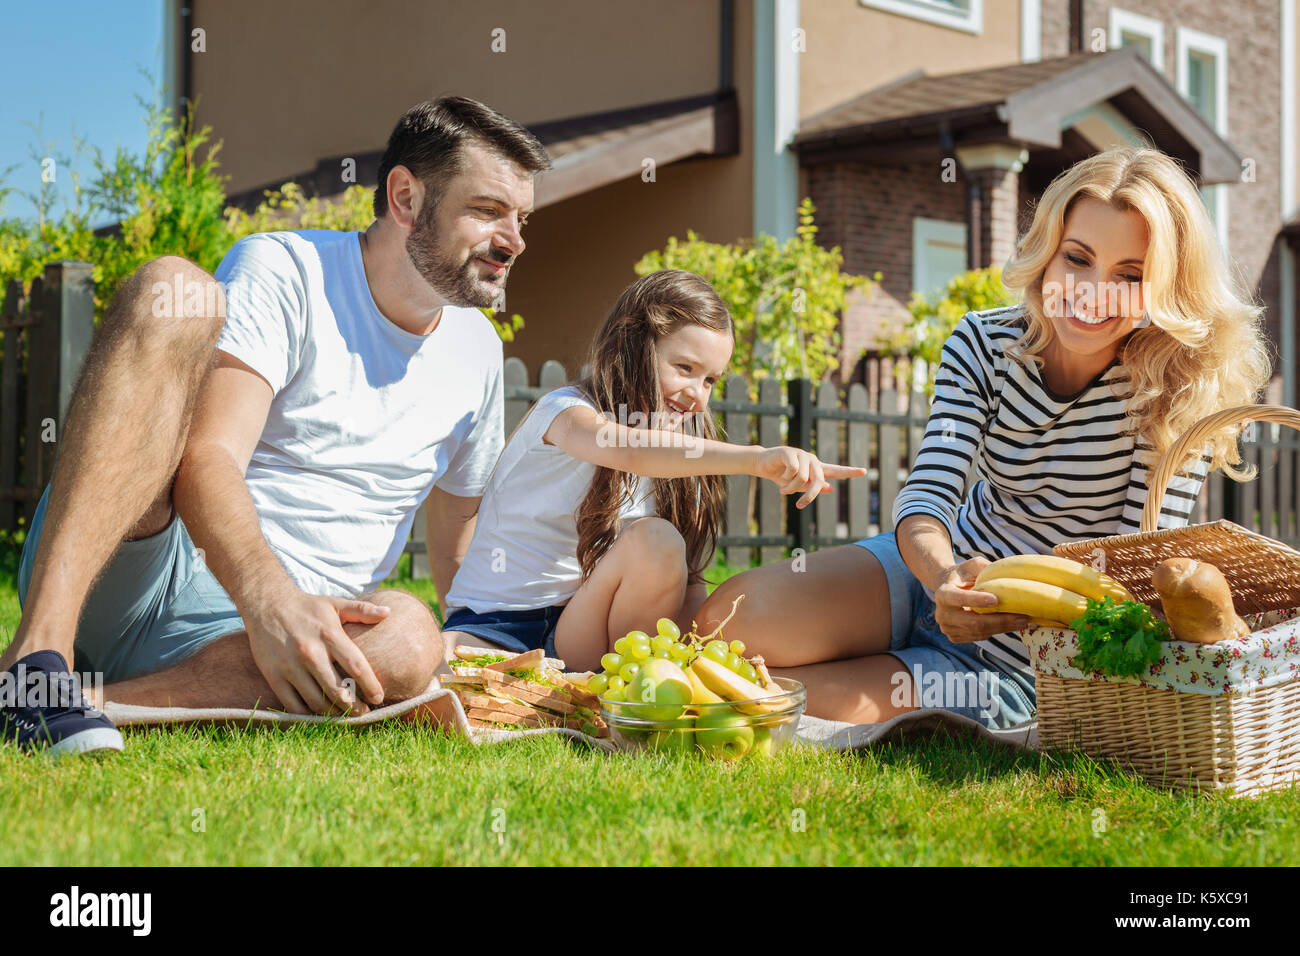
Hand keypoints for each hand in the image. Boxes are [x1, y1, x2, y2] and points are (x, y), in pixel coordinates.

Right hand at [244, 584, 388, 714]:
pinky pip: (293, 704)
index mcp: (329, 635)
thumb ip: (362, 610)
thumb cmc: (307, 607)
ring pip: (316, 702)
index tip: (378, 697)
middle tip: (364, 712)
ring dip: (333, 714)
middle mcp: (310, 652)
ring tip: (344, 715)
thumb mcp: (335, 603)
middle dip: (354, 706)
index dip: (370, 686)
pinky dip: (308, 714)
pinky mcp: (273, 676)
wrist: (266, 604)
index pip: (356, 666)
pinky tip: (319, 713)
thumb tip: (389, 612)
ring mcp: (290, 666)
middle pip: (337, 691)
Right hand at [753, 446, 867, 508]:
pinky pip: (793, 470)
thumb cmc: (780, 475)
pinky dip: (785, 478)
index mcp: (815, 468)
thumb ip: (813, 487)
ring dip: (791, 488)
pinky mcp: (790, 452)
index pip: (835, 470)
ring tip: (783, 489)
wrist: (762, 465)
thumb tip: (830, 488)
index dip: (849, 472)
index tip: (864, 471)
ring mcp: (801, 454)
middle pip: (818, 480)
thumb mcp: (798, 485)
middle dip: (809, 495)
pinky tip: (779, 475)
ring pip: (803, 477)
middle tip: (799, 506)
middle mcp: (811, 460)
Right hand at [932, 556, 1031, 643]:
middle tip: (1023, 617)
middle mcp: (942, 614)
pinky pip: (980, 637)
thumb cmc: (964, 574)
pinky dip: (997, 631)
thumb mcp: (972, 565)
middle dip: (1001, 621)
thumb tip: (1007, 574)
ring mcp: (947, 628)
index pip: (959, 598)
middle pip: (974, 622)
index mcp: (943, 593)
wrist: (947, 588)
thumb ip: (986, 568)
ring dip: (1003, 628)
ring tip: (1023, 622)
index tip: (996, 600)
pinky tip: (1010, 625)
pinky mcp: (955, 637)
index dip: (977, 600)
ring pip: (979, 632)